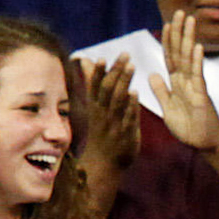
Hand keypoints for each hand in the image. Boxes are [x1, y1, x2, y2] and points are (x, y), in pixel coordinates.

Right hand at [75, 54, 141, 172]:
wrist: (103, 164)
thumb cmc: (100, 132)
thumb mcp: (94, 108)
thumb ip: (92, 84)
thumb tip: (83, 60)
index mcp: (95, 107)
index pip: (95, 86)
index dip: (97, 72)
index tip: (102, 57)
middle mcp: (102, 114)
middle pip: (107, 89)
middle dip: (116, 71)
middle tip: (126, 54)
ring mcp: (113, 124)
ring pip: (117, 100)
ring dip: (124, 82)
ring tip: (132, 66)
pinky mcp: (125, 134)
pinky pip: (127, 118)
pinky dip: (130, 105)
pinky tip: (135, 93)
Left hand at [147, 10, 218, 152]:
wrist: (204, 144)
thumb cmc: (189, 128)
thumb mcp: (167, 108)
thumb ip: (160, 91)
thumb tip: (152, 73)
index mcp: (176, 83)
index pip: (170, 57)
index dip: (168, 40)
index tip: (167, 23)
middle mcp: (186, 80)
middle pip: (180, 51)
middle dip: (180, 31)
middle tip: (181, 11)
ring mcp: (195, 86)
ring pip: (189, 58)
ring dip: (189, 38)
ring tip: (190, 20)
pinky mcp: (201, 95)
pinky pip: (197, 75)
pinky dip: (196, 61)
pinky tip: (197, 47)